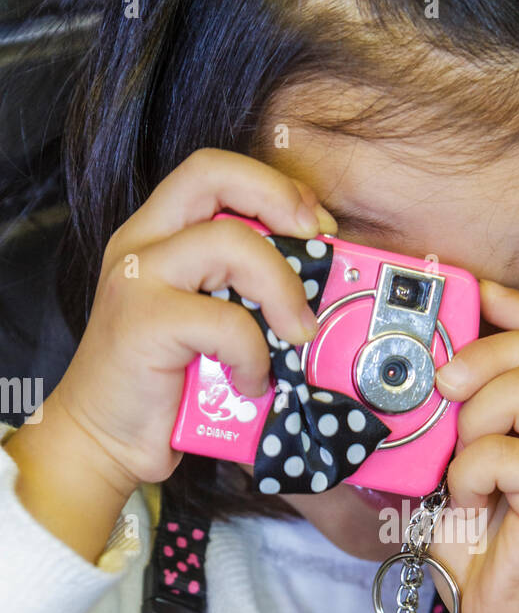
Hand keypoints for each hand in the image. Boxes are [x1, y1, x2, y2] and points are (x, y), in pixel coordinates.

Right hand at [54, 148, 336, 492]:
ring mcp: (138, 279)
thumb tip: (320, 284)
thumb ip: (244, 291)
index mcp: (157, 234)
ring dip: (282, 289)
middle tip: (317, 244)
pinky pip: (226, 322)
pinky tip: (252, 382)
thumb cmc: (165, 386)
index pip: (214, 171)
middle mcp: (141, 243)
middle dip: (279, 199)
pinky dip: (255, 355)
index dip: (273, 186)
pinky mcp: (144, 324)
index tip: (314, 225)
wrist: (103, 441)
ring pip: (229, 244)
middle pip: (212, 174)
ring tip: (296, 334)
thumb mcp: (209, 323)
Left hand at [429, 279, 518, 612]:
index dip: (503, 303)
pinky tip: (471, 502)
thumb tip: (372, 389)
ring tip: (461, 467)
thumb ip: (434, 425)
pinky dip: (474, 473)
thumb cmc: (479, 544)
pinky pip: (512, 453)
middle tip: (443, 388)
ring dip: (475, 423)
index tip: (463, 292)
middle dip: (481, 355)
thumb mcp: (444, 470)